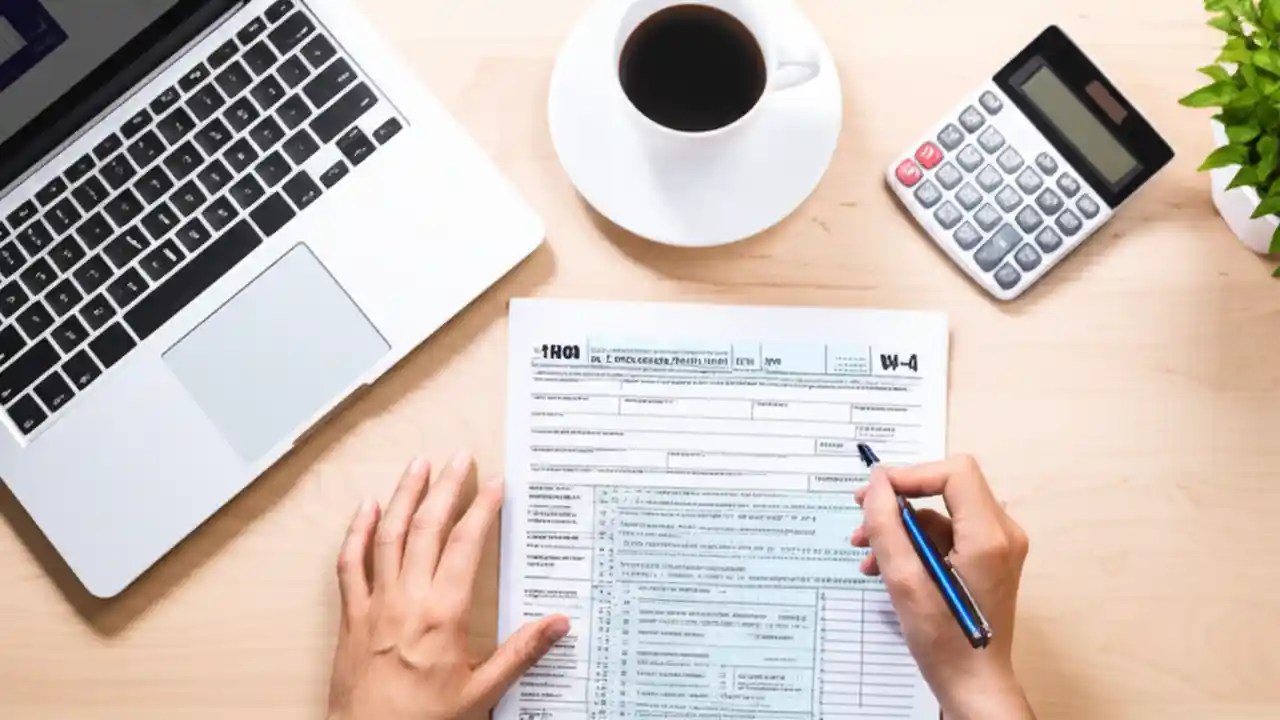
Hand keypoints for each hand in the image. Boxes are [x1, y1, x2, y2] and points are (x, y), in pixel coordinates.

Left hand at [328, 452, 569, 719]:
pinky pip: (349, 563)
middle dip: (446, 487)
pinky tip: (365, 508)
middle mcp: (407, 599)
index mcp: (444, 614)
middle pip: (426, 528)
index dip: (482, 508)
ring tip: (418, 465)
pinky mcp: (350, 617)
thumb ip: (521, 653)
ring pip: (387, 535)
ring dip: (403, 495)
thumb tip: (558, 623)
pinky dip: (356, 531)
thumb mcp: (483, 693)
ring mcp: (375, 604)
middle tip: (460, 457)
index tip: (495, 483)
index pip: (467, 544)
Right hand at [851, 456, 1034, 719]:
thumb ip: (887, 527)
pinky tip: (884, 564)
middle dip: (899, 501)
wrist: (974, 683)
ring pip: (940, 513)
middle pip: (947, 488)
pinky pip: (945, 534)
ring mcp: (995, 547)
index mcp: (989, 537)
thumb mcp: (905, 582)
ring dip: (900, 526)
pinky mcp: (986, 559)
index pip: (955, 473)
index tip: (876, 493)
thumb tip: (877, 482)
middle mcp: (1001, 534)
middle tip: (861, 513)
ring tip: (866, 550)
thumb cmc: (945, 642)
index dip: (912, 475)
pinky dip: (913, 544)